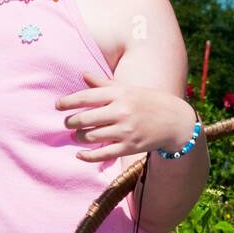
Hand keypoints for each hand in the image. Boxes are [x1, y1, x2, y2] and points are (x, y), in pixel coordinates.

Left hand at [55, 71, 196, 161]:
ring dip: (78, 137)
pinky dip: (87, 156)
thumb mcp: (128, 89)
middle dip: (71, 122)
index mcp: (120, 94)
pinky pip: (102, 154)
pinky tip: (80, 155)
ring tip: (76, 135)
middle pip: (85, 118)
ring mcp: (125, 131)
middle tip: (68, 123)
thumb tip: (83, 75)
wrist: (175, 121)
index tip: (58, 106)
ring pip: (91, 136)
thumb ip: (104, 84)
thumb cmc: (148, 102)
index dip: (68, 101)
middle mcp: (121, 111)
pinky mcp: (129, 147)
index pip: (87, 96)